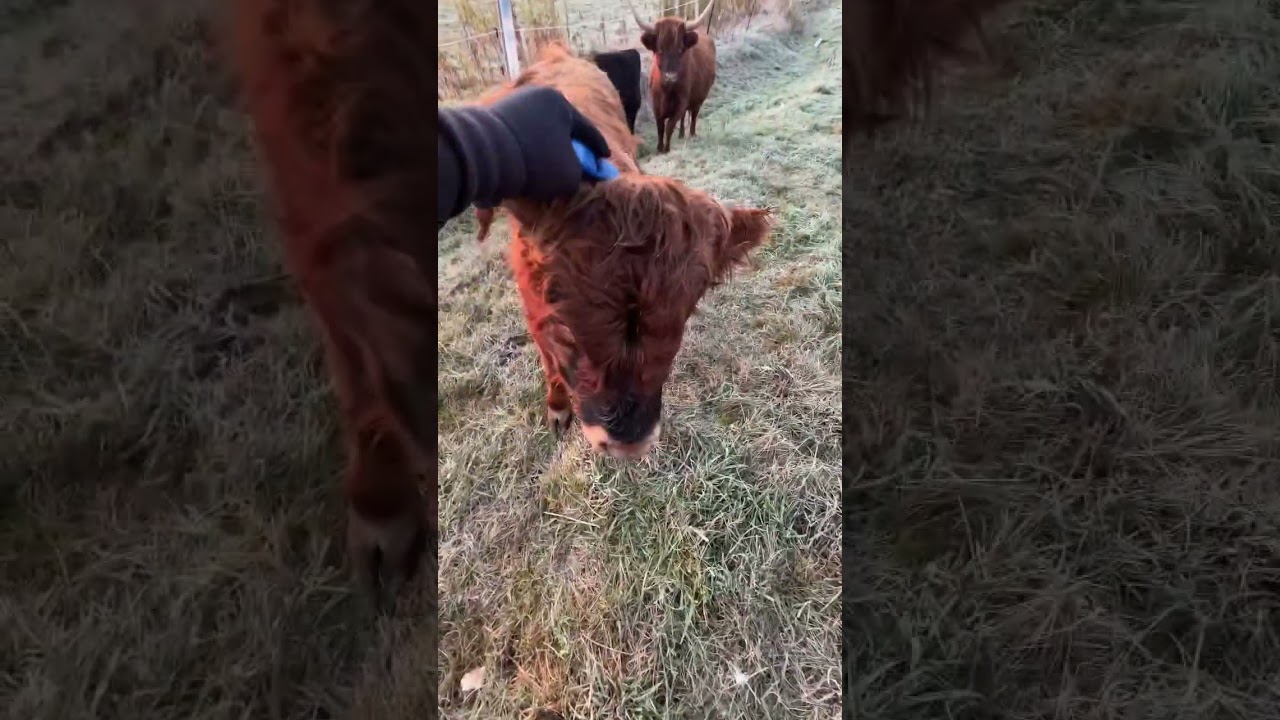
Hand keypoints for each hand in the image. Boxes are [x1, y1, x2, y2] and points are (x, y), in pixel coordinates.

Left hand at [486, 85, 613, 200]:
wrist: (484, 156)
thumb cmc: (536, 162)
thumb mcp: (570, 175)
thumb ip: (584, 174)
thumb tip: (587, 174)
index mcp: (560, 103)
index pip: (587, 130)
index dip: (599, 149)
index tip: (605, 160)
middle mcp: (537, 97)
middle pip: (561, 127)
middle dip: (570, 146)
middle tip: (577, 163)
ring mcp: (513, 104)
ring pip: (538, 131)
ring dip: (546, 148)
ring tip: (549, 168)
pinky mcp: (493, 117)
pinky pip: (518, 136)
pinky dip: (525, 150)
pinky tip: (525, 166)